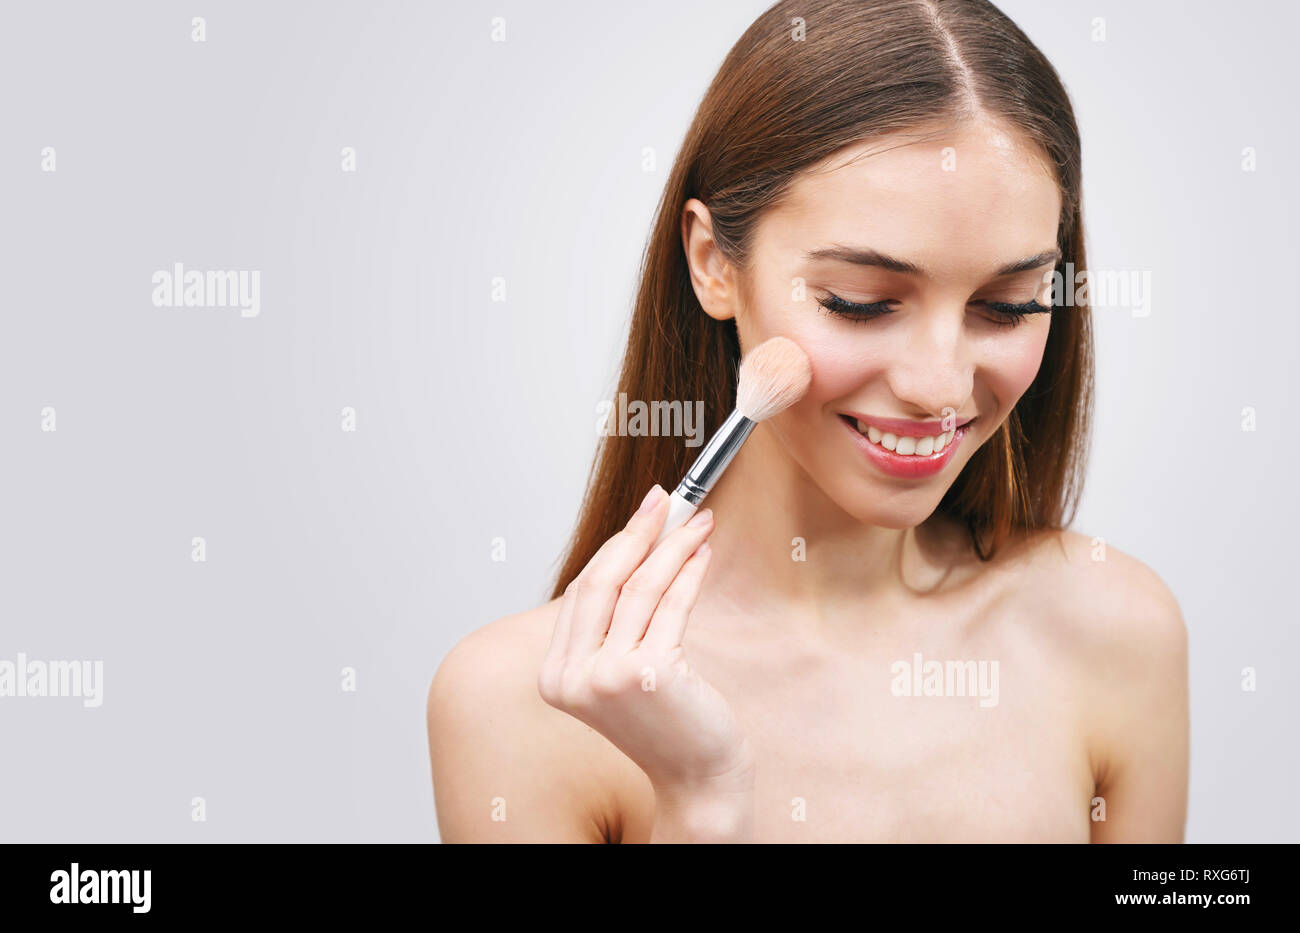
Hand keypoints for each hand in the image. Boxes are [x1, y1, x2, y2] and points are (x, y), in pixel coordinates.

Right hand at [538, 485, 755, 834]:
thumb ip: (617, 619)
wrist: (697, 776)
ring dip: (673, 547)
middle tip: (667, 500)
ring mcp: (606, 678)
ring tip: (699, 522)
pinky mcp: (647, 675)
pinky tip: (703, 555)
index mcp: (555, 677)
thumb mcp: (624, 668)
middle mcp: (572, 678)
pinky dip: (689, 574)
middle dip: (639, 533)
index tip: (644, 514)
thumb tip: (638, 542)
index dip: (615, 545)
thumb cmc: (668, 721)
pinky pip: (670, 608)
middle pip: (603, 582)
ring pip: (640, 589)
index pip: (583, 592)